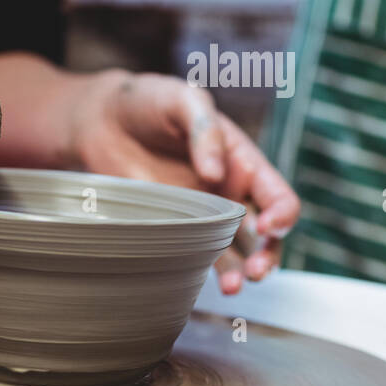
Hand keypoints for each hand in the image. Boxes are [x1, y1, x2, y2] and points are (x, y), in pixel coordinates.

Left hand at [68, 70, 299, 293]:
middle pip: (267, 234)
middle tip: (256, 271)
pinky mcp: (175, 229)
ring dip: (241, 272)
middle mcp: (231, 193)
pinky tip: (207, 282)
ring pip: (238, 253)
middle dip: (268, 254)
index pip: (278, 196)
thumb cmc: (150, 102)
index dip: (282, 214)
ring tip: (233, 286)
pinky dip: (207, 272)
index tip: (268, 226)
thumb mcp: (182, 99)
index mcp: (243, 162)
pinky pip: (200, 256)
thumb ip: (204, 129)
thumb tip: (215, 173)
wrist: (103, 121)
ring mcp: (204, 216)